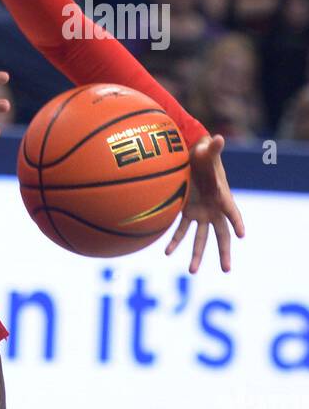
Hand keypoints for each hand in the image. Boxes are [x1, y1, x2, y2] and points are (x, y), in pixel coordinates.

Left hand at [164, 134, 244, 272]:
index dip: (237, 221)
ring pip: (200, 238)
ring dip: (196, 254)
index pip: (232, 211)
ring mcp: (200, 213)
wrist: (191, 159)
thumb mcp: (206, 152)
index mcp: (222, 196)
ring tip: (191, 271)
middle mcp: (214, 210)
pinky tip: (166, 252)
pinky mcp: (186, 213)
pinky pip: (181, 229)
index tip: (241, 234)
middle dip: (223, 252)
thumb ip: (212, 148)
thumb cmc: (203, 156)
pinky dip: (174, 240)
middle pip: (221, 235)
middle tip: (225, 269)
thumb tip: (218, 137)